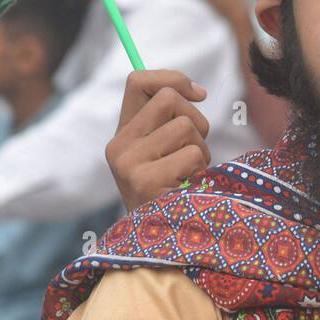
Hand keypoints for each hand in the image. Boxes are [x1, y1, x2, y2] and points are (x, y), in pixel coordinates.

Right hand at [106, 71, 212, 210]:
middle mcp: (118, 146)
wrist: (164, 240)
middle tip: (194, 150)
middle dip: (196, 119)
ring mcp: (128, 164)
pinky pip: (191, 154)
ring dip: (201, 150)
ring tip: (189, 174)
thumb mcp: (166, 152)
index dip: (173, 78)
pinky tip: (186, 190)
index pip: (138, 81)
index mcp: (122, 134)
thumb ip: (171, 121)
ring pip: (185, 126)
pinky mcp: (144, 181)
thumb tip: (198, 91)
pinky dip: (200, 170)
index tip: (200, 94)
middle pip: (169, 99)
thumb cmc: (174, 191)